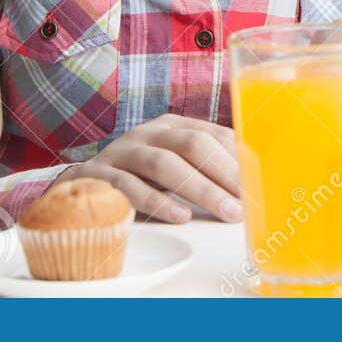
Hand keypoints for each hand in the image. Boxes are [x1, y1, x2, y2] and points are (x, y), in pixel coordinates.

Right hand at [68, 113, 241, 224]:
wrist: (82, 184)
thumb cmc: (139, 177)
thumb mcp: (174, 165)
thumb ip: (205, 169)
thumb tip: (251, 186)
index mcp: (172, 126)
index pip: (213, 135)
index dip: (238, 160)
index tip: (259, 187)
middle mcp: (148, 133)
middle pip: (193, 144)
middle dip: (224, 175)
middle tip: (246, 203)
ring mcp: (122, 152)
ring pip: (164, 163)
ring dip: (200, 189)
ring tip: (224, 211)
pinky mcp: (100, 175)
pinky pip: (130, 186)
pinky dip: (157, 202)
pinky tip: (179, 216)